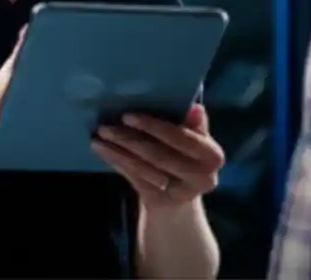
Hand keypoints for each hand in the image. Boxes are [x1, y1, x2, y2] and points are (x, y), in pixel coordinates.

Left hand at [91, 103, 223, 207]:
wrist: (179, 200)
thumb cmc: (184, 156)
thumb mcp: (193, 140)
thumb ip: (193, 125)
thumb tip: (195, 108)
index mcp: (213, 156)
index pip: (183, 139)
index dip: (155, 128)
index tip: (128, 116)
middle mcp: (202, 177)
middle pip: (160, 155)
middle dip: (130, 140)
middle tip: (105, 127)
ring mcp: (181, 193)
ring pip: (144, 168)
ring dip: (118, 152)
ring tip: (98, 139)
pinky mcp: (161, 202)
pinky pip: (135, 179)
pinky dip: (117, 163)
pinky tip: (103, 152)